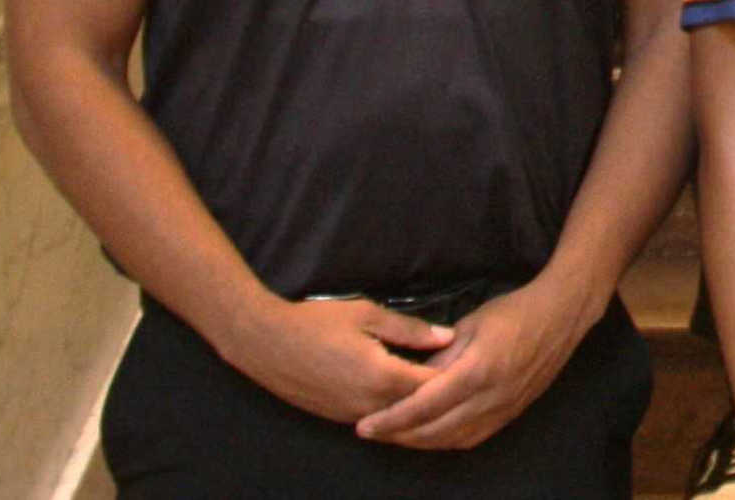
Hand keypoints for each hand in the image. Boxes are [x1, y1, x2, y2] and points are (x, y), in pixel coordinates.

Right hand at [215, 291, 451, 425]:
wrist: (264, 342)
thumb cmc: (316, 322)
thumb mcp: (368, 315)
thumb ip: (410, 329)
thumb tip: (447, 337)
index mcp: (381, 376)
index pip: (431, 386)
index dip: (453, 375)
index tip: (470, 361)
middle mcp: (369, 403)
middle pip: (416, 407)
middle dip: (438, 393)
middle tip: (460, 374)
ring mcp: (351, 414)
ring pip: (395, 417)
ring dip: (415, 404)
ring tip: (436, 384)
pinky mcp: (337, 416)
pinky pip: (375, 418)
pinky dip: (393, 409)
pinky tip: (402, 393)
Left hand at [355, 271, 596, 447]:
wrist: (561, 315)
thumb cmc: (513, 312)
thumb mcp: (470, 324)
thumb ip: (440, 356)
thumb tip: (411, 379)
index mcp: (476, 370)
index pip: (423, 405)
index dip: (391, 419)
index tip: (364, 425)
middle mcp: (489, 397)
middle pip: (434, 430)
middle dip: (398, 435)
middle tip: (371, 432)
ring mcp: (503, 409)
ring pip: (452, 440)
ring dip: (420, 442)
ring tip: (395, 435)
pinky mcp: (512, 414)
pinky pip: (472, 438)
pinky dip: (445, 441)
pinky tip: (430, 435)